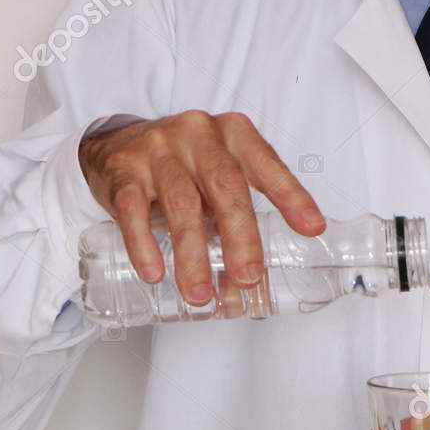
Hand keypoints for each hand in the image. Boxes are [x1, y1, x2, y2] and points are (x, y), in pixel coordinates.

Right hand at [78, 111, 323, 304]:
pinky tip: (154, 273)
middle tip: (248, 278)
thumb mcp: (219, 174)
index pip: (266, 164)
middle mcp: (198, 134)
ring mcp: (159, 149)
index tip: (311, 228)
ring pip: (181, 204)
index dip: (291, 196)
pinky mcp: (123, 168)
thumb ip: (239, 214)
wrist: (118, 143)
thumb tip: (252, 283)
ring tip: (200, 295)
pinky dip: (143, 244)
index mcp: (233, 134)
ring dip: (192, 255)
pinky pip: (133, 209)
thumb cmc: (184, 166)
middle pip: (225, 186)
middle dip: (240, 237)